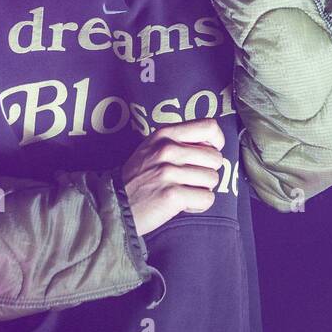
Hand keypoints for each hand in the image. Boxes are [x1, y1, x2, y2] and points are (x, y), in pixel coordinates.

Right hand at [119, 118, 226, 236]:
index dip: (217, 141)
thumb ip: (180, 141)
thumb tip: (213, 143)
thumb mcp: (153, 147)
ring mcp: (169, 172)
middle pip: (215, 158)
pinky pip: (207, 198)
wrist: (114, 203)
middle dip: (207, 172)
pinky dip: (198, 205)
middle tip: (188, 180)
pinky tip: (183, 204)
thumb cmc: (139, 177)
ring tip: (183, 191)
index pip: (209, 126)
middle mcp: (167, 149)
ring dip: (202, 189)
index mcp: (165, 134)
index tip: (210, 153)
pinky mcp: (172, 195)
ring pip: (213, 179)